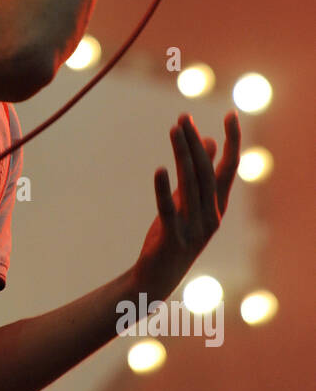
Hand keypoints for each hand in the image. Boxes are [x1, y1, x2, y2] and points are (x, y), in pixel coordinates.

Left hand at [133, 112, 240, 301]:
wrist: (157, 277)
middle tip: (184, 117)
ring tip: (174, 129)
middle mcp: (211, 215)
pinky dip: (164, 189)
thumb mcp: (189, 203)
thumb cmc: (174, 235)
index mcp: (218, 205)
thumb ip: (200, 175)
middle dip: (196, 142)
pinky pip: (169, 210)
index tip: (231, 114)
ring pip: (190, 185)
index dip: (232, 140)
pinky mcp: (172, 238)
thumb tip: (209, 141)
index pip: (229, 167)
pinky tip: (160, 169)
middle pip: (207, 171)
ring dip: (183, 155)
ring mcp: (193, 229)